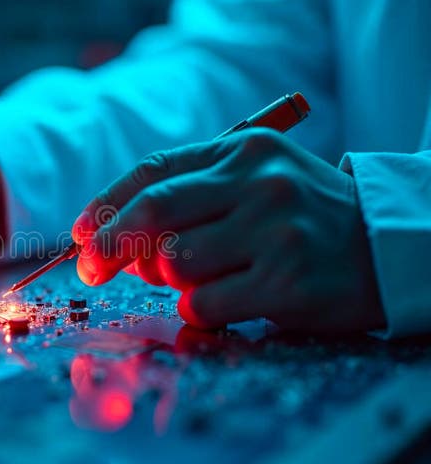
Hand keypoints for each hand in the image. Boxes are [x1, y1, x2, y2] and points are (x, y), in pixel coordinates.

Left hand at [71, 128, 385, 332]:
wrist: (385, 246)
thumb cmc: (304, 215)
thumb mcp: (255, 180)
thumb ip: (190, 194)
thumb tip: (111, 232)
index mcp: (243, 151)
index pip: (154, 170)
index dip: (105, 202)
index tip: (77, 232)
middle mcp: (258, 183)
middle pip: (152, 213)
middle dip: (107, 245)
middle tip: (88, 269)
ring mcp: (274, 232)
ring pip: (174, 264)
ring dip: (170, 282)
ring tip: (204, 279)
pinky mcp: (286, 283)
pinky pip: (203, 304)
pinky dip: (198, 311)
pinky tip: (227, 304)